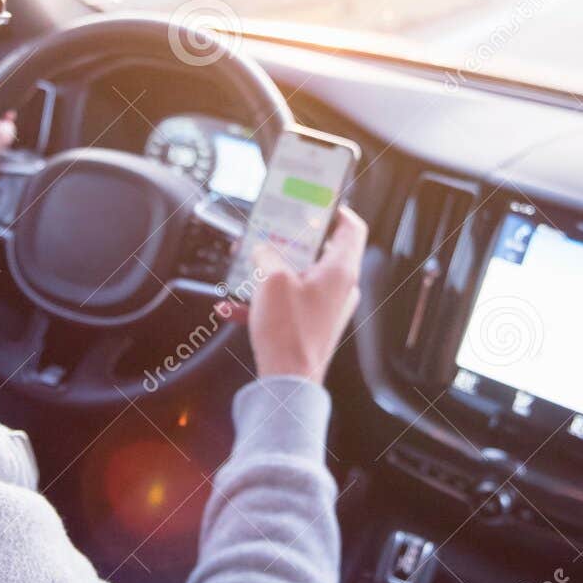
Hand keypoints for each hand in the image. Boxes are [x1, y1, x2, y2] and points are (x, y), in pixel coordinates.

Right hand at [247, 206, 367, 384]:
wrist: (288, 381)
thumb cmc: (289, 332)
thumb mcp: (272, 279)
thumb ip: (267, 255)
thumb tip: (262, 250)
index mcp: (340, 270)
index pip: (352, 227)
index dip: (337, 209)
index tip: (318, 201)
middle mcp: (339, 288)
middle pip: (320, 251)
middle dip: (290, 240)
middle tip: (271, 231)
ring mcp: (326, 308)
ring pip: (299, 277)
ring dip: (270, 270)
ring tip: (245, 267)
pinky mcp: (310, 325)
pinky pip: (286, 304)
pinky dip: (263, 301)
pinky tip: (230, 307)